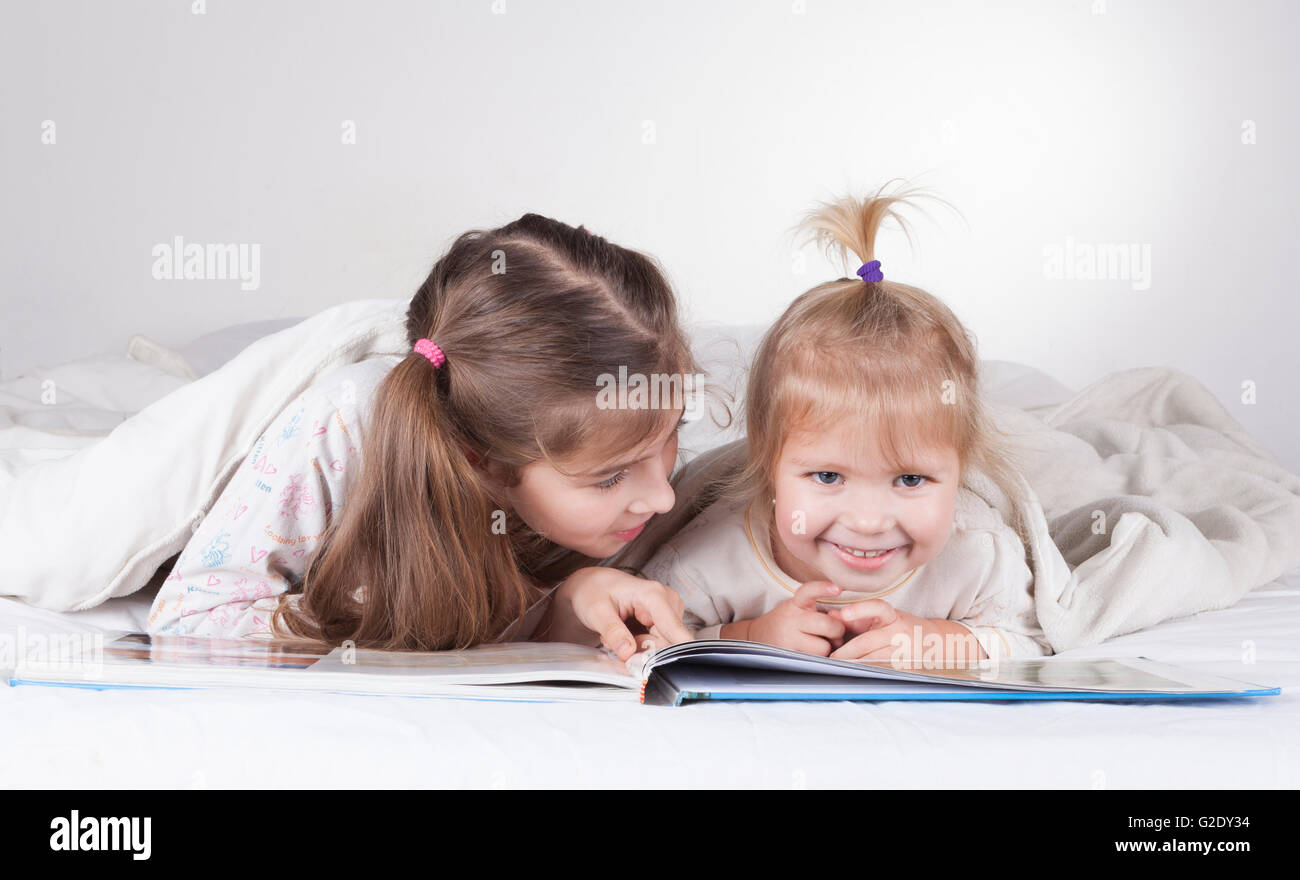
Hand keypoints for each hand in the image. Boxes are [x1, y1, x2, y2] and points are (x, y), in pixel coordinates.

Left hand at [550, 567, 692, 660]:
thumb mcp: (596, 611)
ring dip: (640, 650)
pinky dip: (641, 647)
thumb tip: (628, 653)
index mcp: (654, 595)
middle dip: (642, 652)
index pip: (675, 630)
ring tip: (620, 636)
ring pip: (663, 647)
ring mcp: (668, 612)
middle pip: (668, 644)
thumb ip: (613, 632)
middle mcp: (667, 601)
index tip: (655, 669)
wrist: (592, 586)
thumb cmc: (593, 591)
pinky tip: (627, 636)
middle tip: (618, 645)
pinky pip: (658, 645)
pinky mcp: (665, 621)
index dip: (670, 653)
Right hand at [745, 580, 846, 656]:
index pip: (808, 591)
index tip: (838, 588)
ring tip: (817, 645)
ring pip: (823, 647)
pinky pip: (815, 662)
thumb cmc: (789, 622)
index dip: (823, 589)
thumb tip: (844, 625)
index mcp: (795, 604)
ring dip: (826, 648)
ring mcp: (788, 640)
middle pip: (827, 625)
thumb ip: (821, 612)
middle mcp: (791, 620)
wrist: (758, 637)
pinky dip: (818, 659)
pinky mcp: (789, 658)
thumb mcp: (799, 608)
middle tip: (832, 633)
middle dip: (836, 631)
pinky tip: (810, 654)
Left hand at [827, 601, 985, 664]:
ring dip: (855, 664)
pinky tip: (858, 674)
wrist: (934, 641)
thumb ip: (857, 618)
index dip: (859, 609)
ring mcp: (904, 650)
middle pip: (867, 641)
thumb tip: (832, 616)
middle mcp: (900, 631)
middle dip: (846, 651)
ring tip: (840, 667)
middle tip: (831, 657)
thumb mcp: (882, 618)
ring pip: (874, 660)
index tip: (843, 614)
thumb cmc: (901, 627)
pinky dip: (869, 673)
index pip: (877, 607)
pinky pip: (883, 671)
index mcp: (893, 615)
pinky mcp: (907, 667)